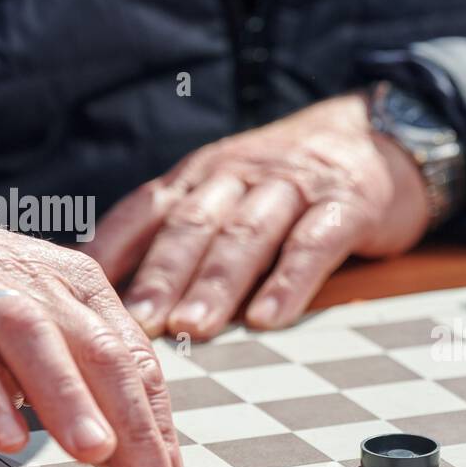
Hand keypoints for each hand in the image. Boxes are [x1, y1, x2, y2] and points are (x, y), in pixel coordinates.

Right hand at [0, 185, 185, 466]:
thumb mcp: (35, 333)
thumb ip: (78, 383)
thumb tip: (125, 454)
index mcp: (80, 291)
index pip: (136, 363)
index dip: (159, 428)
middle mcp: (39, 284)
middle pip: (102, 356)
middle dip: (136, 428)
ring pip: (37, 342)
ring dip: (71, 400)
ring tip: (96, 453)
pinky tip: (5, 436)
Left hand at [83, 93, 431, 338]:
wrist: (381, 137)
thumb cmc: (296, 179)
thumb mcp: (233, 189)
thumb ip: (188, 230)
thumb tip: (120, 290)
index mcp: (204, 174)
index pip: (147, 209)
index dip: (115, 251)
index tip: (84, 295)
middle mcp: (241, 174)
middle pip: (192, 226)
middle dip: (161, 277)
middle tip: (136, 324)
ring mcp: (294, 187)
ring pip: (246, 235)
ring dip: (216, 284)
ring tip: (192, 328)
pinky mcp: (347, 204)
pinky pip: (313, 244)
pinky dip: (289, 283)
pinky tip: (269, 319)